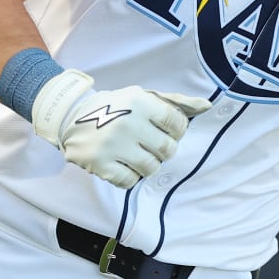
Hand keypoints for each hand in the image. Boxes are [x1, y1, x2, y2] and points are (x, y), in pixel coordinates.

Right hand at [32, 70, 210, 187]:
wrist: (71, 115)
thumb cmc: (116, 106)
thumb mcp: (143, 97)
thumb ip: (176, 102)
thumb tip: (206, 107)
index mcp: (140, 102)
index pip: (178, 124)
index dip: (176, 130)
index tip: (164, 129)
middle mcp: (127, 122)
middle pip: (168, 150)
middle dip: (163, 149)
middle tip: (149, 143)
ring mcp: (112, 145)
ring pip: (151, 168)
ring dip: (147, 164)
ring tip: (134, 153)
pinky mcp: (100, 164)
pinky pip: (129, 181)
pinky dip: (128, 175)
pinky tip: (120, 162)